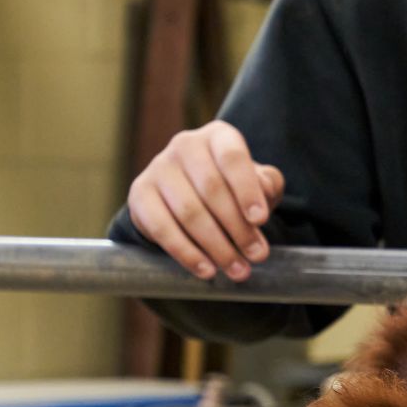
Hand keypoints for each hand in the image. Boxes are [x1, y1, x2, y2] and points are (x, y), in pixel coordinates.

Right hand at [126, 120, 285, 282]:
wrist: (191, 194)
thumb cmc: (235, 188)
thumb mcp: (259, 183)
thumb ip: (267, 185)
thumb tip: (262, 194)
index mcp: (218, 137)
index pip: (232, 157)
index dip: (247, 189)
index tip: (261, 220)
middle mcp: (184, 145)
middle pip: (212, 189)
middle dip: (238, 228)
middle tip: (257, 255)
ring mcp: (158, 168)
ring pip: (189, 212)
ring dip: (217, 246)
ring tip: (238, 270)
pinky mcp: (140, 194)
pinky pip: (161, 227)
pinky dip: (186, 253)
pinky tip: (207, 270)